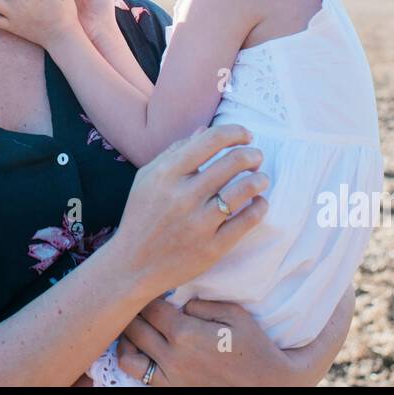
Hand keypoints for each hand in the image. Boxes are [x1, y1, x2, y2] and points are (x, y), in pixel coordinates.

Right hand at [108, 124, 269, 297]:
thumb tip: (204, 130)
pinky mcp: (212, 247)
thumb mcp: (147, 178)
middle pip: (232, 162)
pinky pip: (246, 221)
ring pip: (243, 190)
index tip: (245, 135)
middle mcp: (183, 196)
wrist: (132, 265)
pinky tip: (258, 202)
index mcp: (166, 174)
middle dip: (252, 155)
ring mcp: (199, 223)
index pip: (210, 141)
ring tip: (261, 178)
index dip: (235, 133)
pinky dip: (259, 207)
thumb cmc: (140, 217)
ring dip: (259, 179)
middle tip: (256, 157)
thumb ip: (174, 152)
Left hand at [116, 284, 355, 385]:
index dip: (146, 293)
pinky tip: (140, 349)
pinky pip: (138, 376)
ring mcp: (169, 377)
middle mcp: (172, 356)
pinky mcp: (170, 390)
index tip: (147, 286)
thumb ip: (202, 304)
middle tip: (134, 300)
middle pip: (134, 328)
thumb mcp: (235, 314)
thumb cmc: (254, 347)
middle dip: (131, 311)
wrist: (267, 385)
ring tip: (133, 326)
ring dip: (126, 338)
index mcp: (186, 333)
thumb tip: (180, 302)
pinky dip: (133, 360)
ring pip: (128, 355)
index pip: (150, 307)